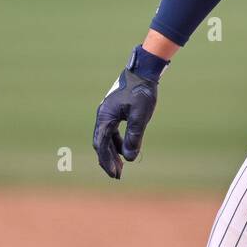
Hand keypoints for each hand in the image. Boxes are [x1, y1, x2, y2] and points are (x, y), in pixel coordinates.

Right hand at [92, 46, 163, 178]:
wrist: (144, 71)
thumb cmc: (142, 91)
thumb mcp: (140, 116)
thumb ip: (134, 137)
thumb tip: (129, 158)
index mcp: (105, 116)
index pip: (102, 144)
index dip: (107, 161)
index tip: (115, 174)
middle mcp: (103, 115)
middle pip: (101, 143)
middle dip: (108, 160)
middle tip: (117, 176)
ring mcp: (108, 113)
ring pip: (106, 138)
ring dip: (112, 153)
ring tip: (121, 167)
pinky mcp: (115, 111)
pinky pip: (112, 131)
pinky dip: (117, 142)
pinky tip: (124, 150)